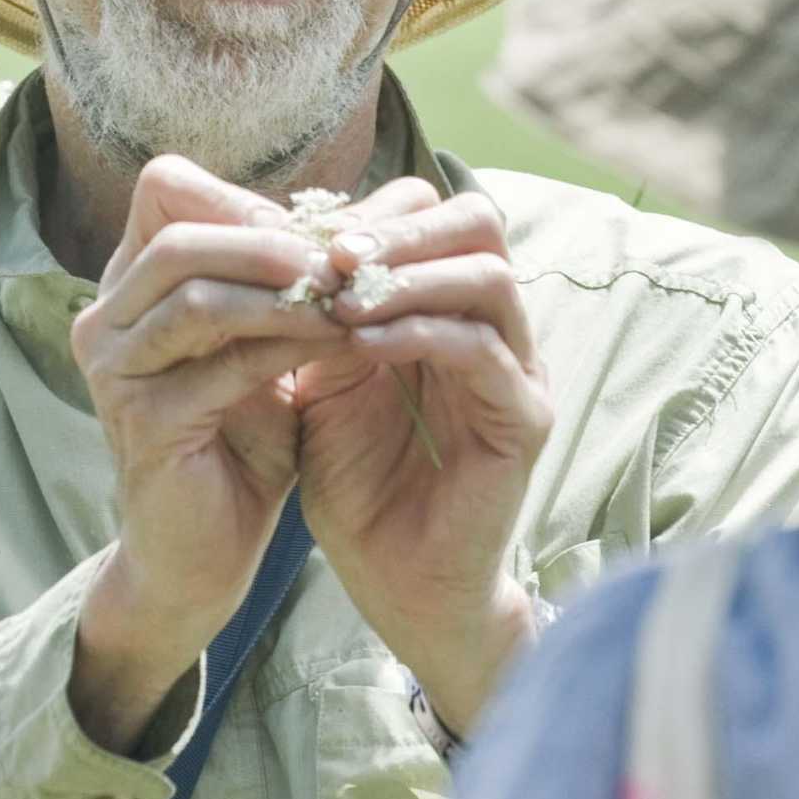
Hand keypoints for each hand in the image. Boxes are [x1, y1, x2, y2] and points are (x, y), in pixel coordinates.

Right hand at [66, 156, 346, 751]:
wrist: (205, 553)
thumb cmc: (244, 438)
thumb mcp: (272, 341)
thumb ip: (302, 278)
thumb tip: (392, 201)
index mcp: (129, 286)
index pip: (167, 190)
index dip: (247, 201)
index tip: (323, 231)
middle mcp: (105, 318)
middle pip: (180, 235)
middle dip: (273, 241)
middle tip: (348, 258)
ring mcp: (114, 371)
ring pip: (197, 294)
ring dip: (286, 292)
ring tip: (353, 299)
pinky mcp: (143, 423)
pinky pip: (223, 364)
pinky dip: (291, 347)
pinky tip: (344, 345)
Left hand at [290, 181, 550, 734]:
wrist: (395, 583)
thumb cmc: (360, 484)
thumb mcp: (324, 381)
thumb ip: (319, 314)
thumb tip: (273, 238)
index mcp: (452, 309)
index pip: (435, 217)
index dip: (371, 214)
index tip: (300, 235)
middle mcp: (498, 329)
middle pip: (478, 224)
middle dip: (397, 230)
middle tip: (329, 252)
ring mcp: (520, 371)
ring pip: (487, 277)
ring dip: (405, 277)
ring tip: (338, 297)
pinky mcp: (525, 420)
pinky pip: (483, 351)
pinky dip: (418, 334)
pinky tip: (359, 345)